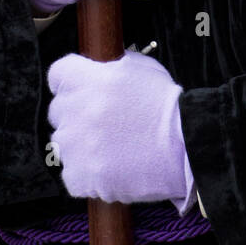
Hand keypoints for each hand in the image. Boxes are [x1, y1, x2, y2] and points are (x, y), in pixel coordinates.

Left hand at [47, 49, 195, 212]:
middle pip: (58, 110)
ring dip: (80, 145)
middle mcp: (80, 109)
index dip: (69, 82)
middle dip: (76, 114)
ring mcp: (79, 144)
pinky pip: (71, 174)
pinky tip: (108, 168)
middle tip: (102, 123)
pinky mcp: (84, 175)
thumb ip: (110, 68)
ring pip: (63, 143)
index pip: (58, 74)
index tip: (79, 90)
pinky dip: (85, 175)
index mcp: (92, 79)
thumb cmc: (167, 106)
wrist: (187, 146)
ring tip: (109, 149)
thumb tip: (96, 71)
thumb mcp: (141, 69)